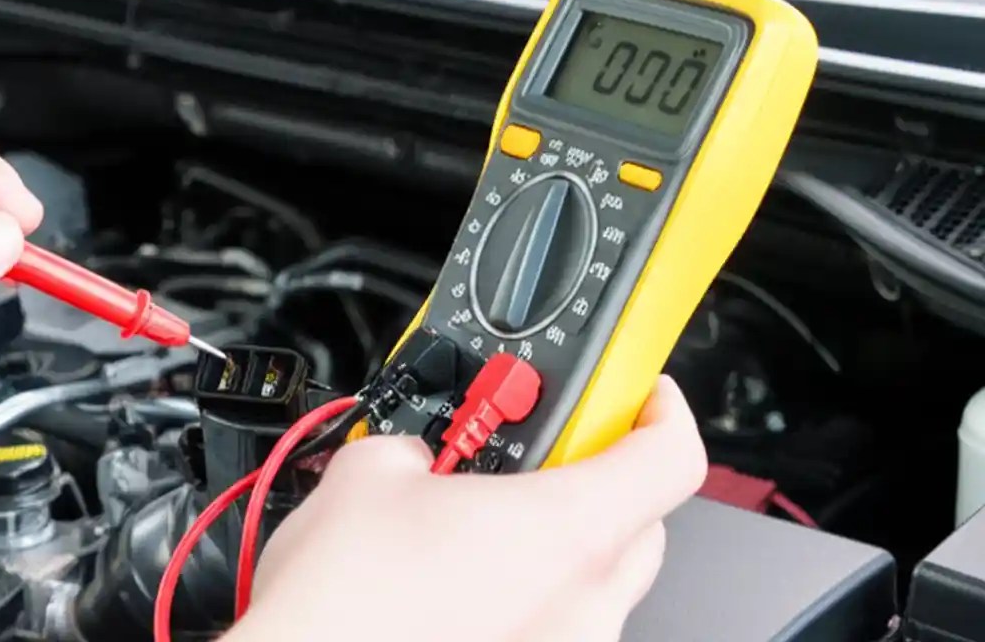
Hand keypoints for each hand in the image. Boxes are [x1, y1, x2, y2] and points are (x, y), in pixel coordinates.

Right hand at [226, 376, 706, 641]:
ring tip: (482, 527)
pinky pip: (557, 622)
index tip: (632, 393)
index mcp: (566, 530)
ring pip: (597, 578)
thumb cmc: (340, 606)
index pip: (671, 455)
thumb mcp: (369, 471)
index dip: (659, 409)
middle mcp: (584, 601)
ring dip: (557, 542)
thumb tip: (414, 453)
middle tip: (536, 454)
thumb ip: (418, 444)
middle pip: (640, 517)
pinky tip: (465, 586)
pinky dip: (529, 596)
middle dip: (594, 474)